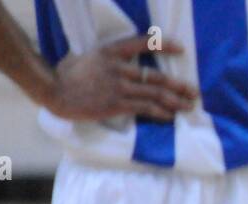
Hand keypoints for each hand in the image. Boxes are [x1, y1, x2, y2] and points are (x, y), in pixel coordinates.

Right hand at [46, 34, 196, 121]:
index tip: (181, 47)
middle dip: (178, 85)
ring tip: (188, 106)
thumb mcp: (87, 57)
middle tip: (194, 91)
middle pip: (155, 76)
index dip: (162, 44)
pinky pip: (145, 108)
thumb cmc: (67, 75)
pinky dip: (160, 113)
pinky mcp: (116, 104)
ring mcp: (117, 86)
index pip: (141, 43)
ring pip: (154, 94)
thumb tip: (122, 62)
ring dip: (175, 101)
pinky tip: (171, 116)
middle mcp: (116, 67)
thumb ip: (107, 59)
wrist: (54, 92)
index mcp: (109, 52)